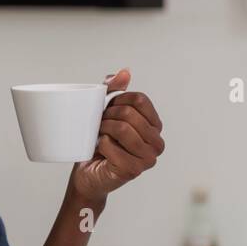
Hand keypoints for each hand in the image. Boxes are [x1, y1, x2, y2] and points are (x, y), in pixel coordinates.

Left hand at [68, 68, 164, 205]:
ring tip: (100, 134)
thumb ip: (115, 89)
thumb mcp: (105, 110)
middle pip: (130, 114)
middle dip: (107, 115)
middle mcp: (157, 143)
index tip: (106, 107)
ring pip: (122, 129)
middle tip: (99, 123)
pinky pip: (111, 146)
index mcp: (155, 126)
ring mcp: (148, 158)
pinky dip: (101, 144)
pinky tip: (101, 150)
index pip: (140, 100)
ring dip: (103, 128)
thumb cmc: (100, 141)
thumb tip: (125, 72)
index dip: (118, 99)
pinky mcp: (133, 170)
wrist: (89, 173)